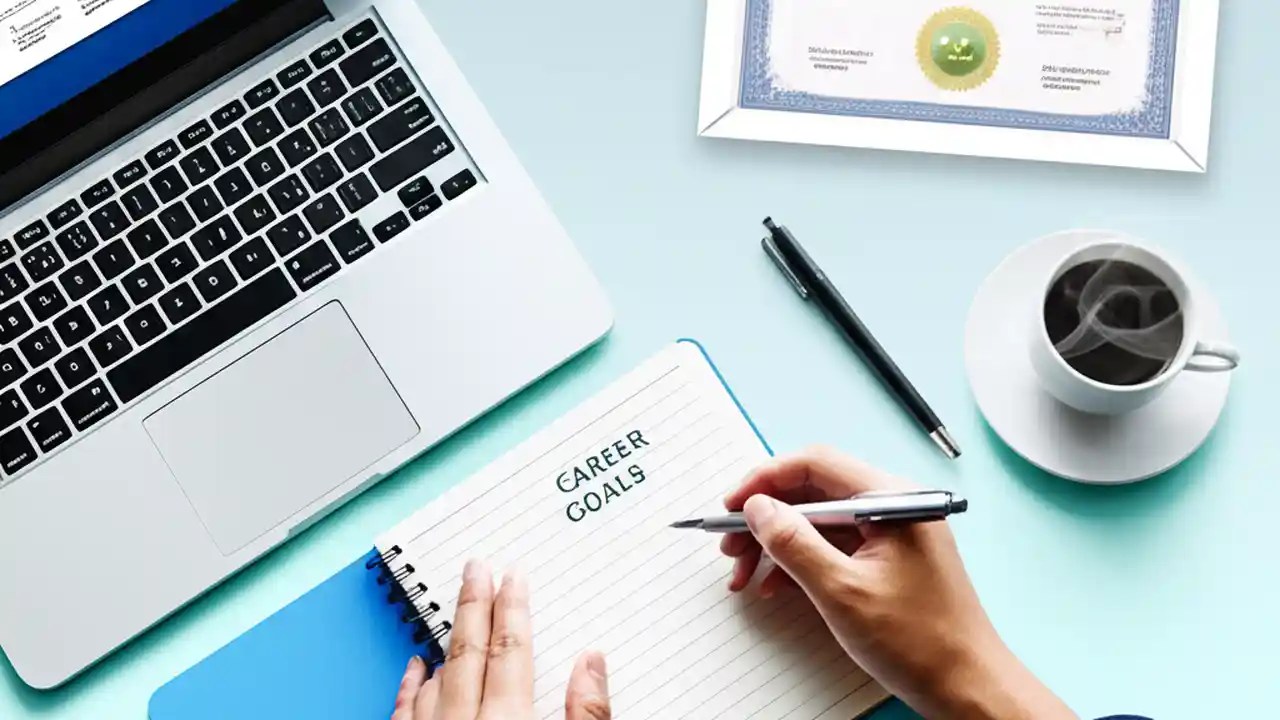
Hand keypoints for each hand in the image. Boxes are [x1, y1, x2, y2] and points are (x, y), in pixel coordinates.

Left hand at [392, 560, 612, 719]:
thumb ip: (588, 714)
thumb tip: (593, 662)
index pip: (510, 650)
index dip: (512, 609)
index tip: (513, 576)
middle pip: (469, 653)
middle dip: (474, 606)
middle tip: (476, 569)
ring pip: (436, 679)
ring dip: (448, 644)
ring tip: (458, 612)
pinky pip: (403, 713)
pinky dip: (410, 686)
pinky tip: (415, 668)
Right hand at [721, 447, 1076, 719]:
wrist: (967, 685)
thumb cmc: (920, 641)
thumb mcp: (842, 591)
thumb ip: (794, 544)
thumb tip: (758, 508)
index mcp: (890, 498)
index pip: (815, 464)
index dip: (765, 480)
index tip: (732, 505)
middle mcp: (892, 505)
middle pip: (813, 492)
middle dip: (766, 518)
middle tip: (731, 547)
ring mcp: (890, 531)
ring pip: (818, 520)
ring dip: (777, 544)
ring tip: (746, 575)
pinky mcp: (887, 557)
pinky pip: (833, 545)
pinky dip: (800, 561)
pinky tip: (776, 586)